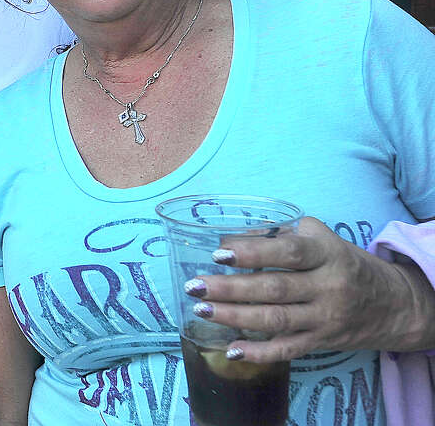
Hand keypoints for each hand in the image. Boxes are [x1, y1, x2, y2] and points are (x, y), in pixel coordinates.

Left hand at [186, 217, 434, 362]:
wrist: (393, 304)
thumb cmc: (345, 264)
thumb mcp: (322, 240)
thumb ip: (280, 236)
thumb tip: (233, 238)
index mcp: (326, 254)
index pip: (288, 253)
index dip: (253, 253)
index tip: (219, 254)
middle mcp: (328, 286)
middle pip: (274, 288)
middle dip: (230, 289)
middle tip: (195, 286)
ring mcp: (325, 318)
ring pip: (276, 320)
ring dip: (235, 317)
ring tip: (202, 310)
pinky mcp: (322, 342)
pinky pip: (288, 349)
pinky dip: (259, 352)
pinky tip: (232, 349)